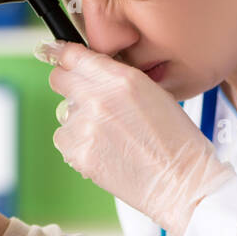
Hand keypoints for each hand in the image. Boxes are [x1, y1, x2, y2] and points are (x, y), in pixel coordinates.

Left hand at [36, 39, 234, 235]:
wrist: (180, 180)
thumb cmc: (175, 140)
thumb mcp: (154, 93)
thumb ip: (118, 78)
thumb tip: (91, 71)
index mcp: (121, 79)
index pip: (73, 55)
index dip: (63, 55)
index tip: (55, 56)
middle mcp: (98, 98)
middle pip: (59, 79)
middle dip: (69, 85)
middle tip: (85, 99)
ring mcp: (85, 126)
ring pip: (63, 113)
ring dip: (79, 120)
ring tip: (109, 136)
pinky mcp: (78, 152)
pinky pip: (64, 139)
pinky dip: (77, 144)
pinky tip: (103, 150)